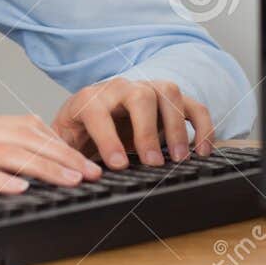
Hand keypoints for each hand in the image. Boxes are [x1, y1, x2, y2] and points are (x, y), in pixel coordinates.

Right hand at [0, 112, 103, 210]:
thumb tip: (8, 177)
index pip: (19, 125)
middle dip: (62, 154)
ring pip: (4, 150)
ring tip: (71, 178)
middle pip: (20, 136)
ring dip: (44, 166)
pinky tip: (21, 188)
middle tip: (92, 171)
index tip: (83, 160)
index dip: (56, 141)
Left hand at [51, 77, 214, 168]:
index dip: (107, 138)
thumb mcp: (63, 140)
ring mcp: (148, 89)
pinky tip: (203, 151)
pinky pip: (192, 105)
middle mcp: (120, 89)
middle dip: (147, 130)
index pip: (97, 112)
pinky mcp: (170, 100)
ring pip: (168, 93)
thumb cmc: (79, 130)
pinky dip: (202, 126)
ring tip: (179, 159)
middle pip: (139, 96)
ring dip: (177, 127)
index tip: (118, 165)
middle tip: (153, 163)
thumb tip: (62, 176)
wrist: (91, 111)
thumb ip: (62, 154)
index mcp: (89, 99)